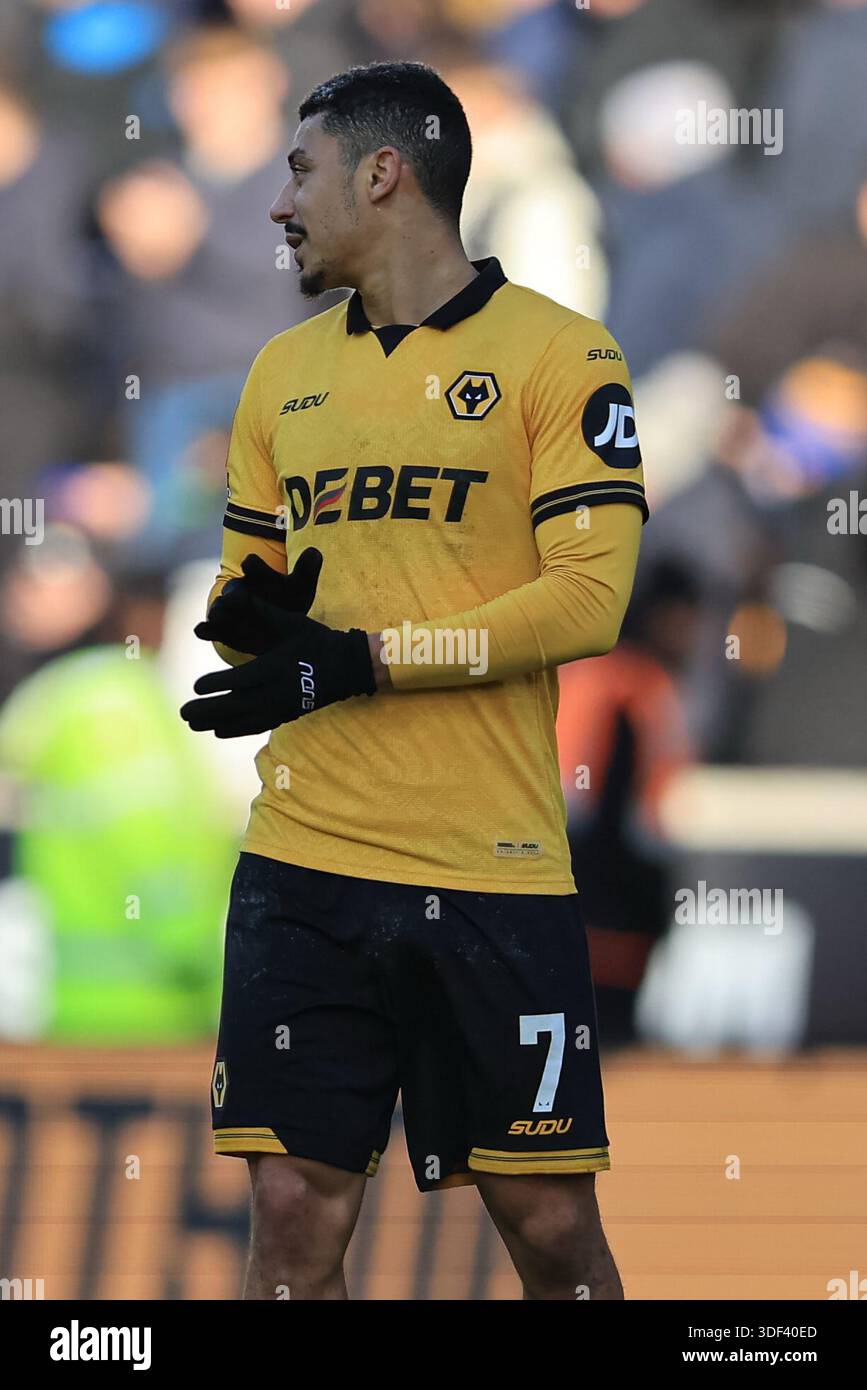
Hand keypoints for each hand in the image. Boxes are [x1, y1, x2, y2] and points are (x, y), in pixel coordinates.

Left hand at [180, 613, 375, 737]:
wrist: (349, 667)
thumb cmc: (318, 640)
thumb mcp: (293, 622)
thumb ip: (263, 611)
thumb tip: (237, 593)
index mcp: (277, 666)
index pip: (241, 680)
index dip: (217, 684)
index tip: (196, 687)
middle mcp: (278, 691)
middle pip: (237, 705)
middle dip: (209, 709)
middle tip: (183, 712)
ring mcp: (283, 706)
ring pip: (244, 719)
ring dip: (216, 722)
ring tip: (191, 724)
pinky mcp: (287, 714)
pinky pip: (257, 726)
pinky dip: (236, 729)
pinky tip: (217, 731)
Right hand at [195, 549, 322, 655]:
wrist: (280, 623)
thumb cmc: (289, 598)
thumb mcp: (300, 585)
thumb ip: (307, 570)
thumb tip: (314, 552)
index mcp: (258, 575)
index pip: (252, 564)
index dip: (253, 565)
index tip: (250, 563)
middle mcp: (241, 590)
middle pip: (233, 588)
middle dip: (234, 593)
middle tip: (236, 597)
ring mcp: (231, 610)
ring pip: (221, 609)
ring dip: (219, 613)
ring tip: (217, 617)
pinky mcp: (225, 629)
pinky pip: (212, 628)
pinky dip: (205, 629)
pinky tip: (199, 629)